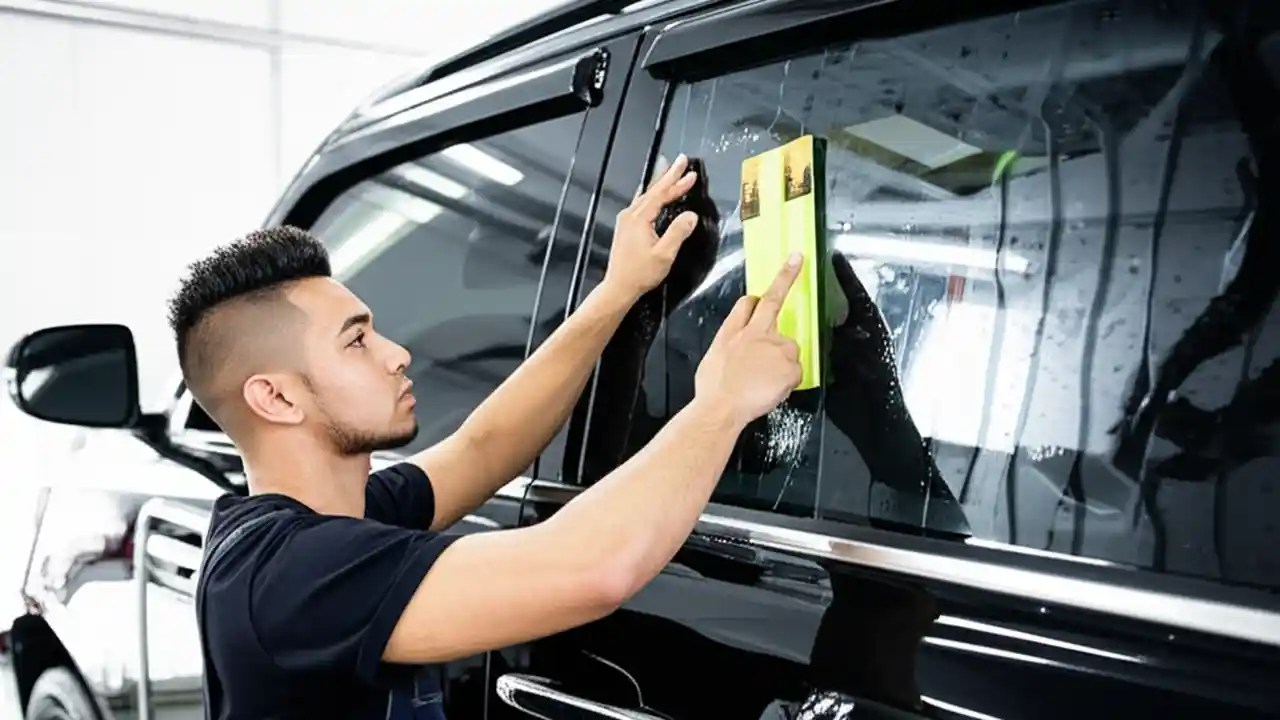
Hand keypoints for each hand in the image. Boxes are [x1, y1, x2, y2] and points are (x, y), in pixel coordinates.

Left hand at [603, 153, 699, 300]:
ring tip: (667, 167)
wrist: (619, 287)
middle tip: (682, 160)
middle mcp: (630, 215)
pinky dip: (652, 194)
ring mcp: (626, 220)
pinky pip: (641, 203)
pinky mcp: (626, 227)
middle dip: (669, 175)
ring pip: (646, 195)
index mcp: (639, 218)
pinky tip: (653, 192)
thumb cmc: (640, 273)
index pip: (661, 194)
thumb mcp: (664, 254)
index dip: (678, 183)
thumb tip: (691, 216)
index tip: (692, 173)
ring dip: (659, 182)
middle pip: (653, 190)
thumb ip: (678, 232)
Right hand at [695, 254, 804, 425]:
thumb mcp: (714, 358)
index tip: (763, 288)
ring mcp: (776, 345)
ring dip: (782, 362)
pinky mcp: (790, 363)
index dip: (757, 297)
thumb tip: (738, 349)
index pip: (747, 304)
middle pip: (774, 300)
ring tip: (765, 382)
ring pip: (788, 348)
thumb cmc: (713, 389)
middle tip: (796, 259)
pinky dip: (788, 381)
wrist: (721, 406)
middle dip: (785, 277)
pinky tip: (774, 389)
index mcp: (733, 331)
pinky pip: (795, 371)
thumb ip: (731, 345)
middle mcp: (756, 332)